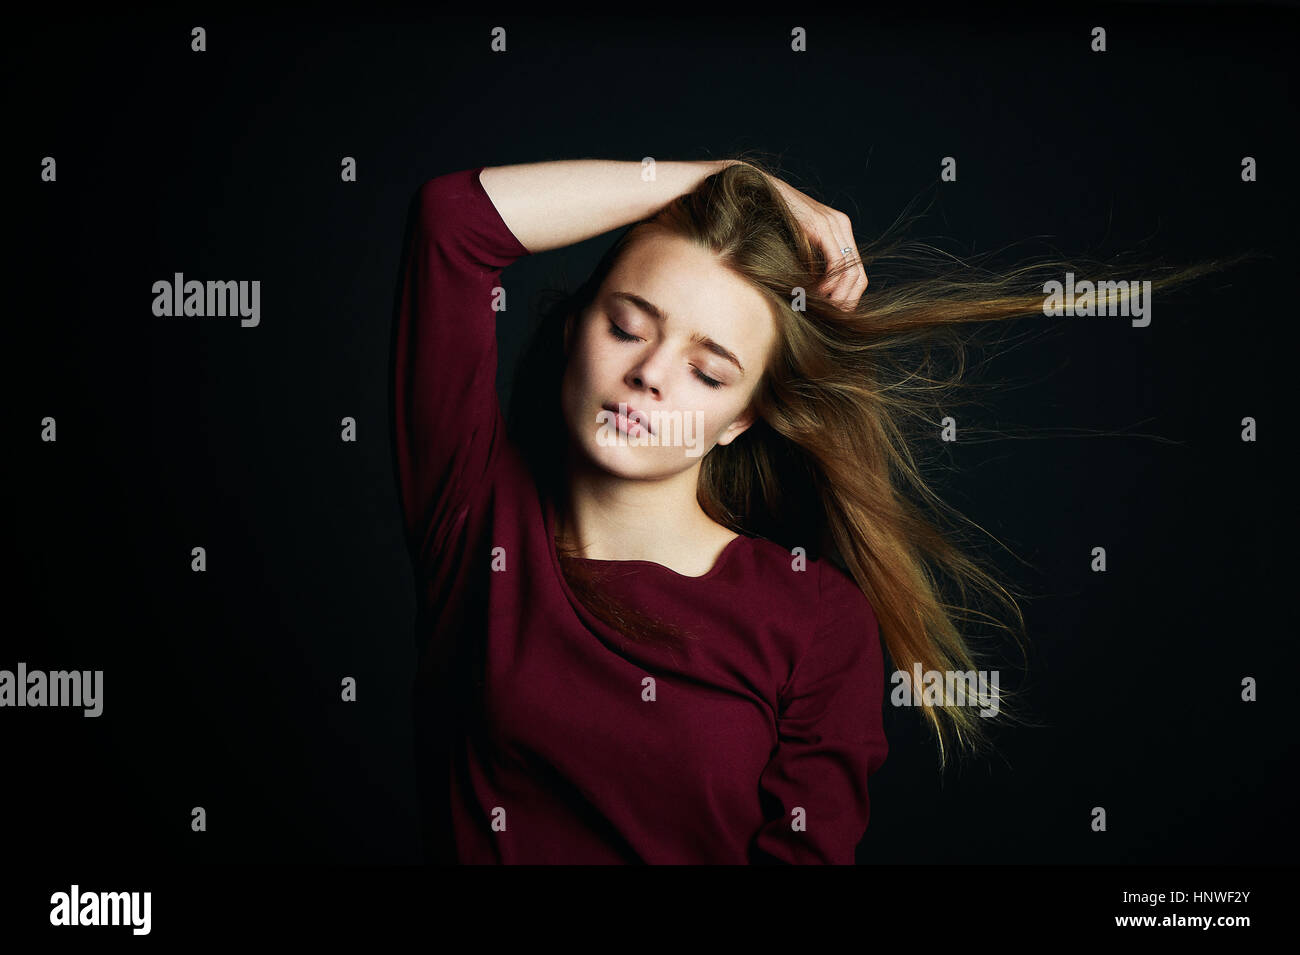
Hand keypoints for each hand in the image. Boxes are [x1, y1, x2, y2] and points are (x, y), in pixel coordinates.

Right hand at [757, 169, 868, 310]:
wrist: (754, 190)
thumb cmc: (768, 220)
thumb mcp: (795, 241)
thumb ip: (808, 259)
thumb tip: (813, 292)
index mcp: (839, 228)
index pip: (856, 271)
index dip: (850, 298)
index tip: (835, 314)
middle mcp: (841, 225)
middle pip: (858, 275)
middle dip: (847, 301)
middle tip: (831, 318)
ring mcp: (832, 223)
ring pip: (851, 271)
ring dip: (838, 295)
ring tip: (822, 308)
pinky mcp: (820, 226)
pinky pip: (836, 262)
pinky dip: (829, 281)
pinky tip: (816, 291)